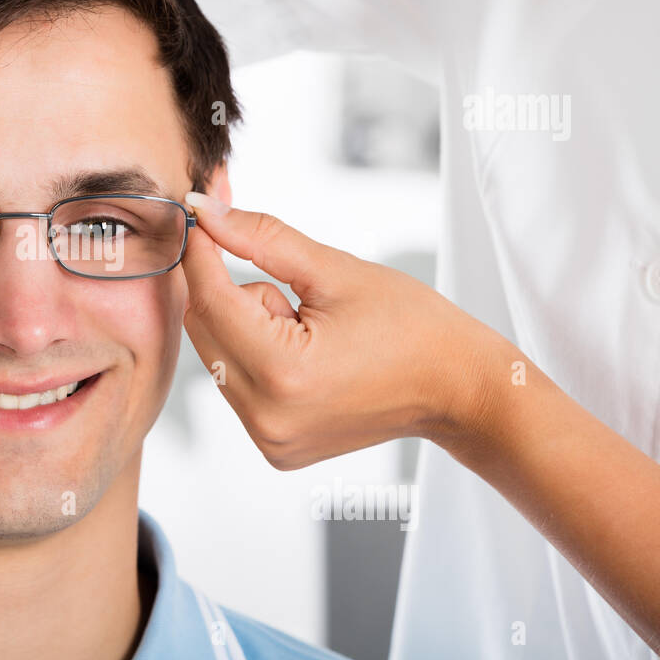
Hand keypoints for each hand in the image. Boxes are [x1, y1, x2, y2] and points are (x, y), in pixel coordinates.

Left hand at [180, 193, 511, 469]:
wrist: (458, 389)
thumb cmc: (411, 327)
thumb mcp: (335, 270)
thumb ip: (261, 238)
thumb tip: (204, 210)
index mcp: (283, 372)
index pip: (211, 298)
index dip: (201, 251)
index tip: (201, 217)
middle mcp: (266, 417)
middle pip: (205, 329)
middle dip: (228, 291)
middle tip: (289, 287)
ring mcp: (269, 440)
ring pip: (216, 355)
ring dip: (245, 327)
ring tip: (309, 330)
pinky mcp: (274, 449)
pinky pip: (236, 385)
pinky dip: (255, 357)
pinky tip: (305, 357)